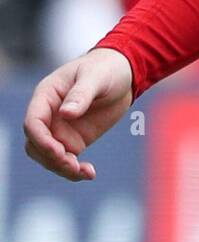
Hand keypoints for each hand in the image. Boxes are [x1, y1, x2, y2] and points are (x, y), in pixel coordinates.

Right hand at [22, 48, 134, 181]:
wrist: (124, 74)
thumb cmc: (106, 67)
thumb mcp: (95, 77)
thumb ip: (81, 94)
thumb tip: (65, 113)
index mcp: (46, 96)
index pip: (33, 122)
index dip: (41, 140)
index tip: (59, 151)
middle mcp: (49, 115)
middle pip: (36, 145)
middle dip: (51, 159)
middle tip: (74, 166)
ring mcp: (61, 129)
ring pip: (49, 157)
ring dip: (63, 168)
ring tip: (86, 172)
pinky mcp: (75, 140)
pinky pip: (67, 160)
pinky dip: (75, 171)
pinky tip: (90, 174)